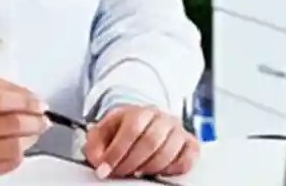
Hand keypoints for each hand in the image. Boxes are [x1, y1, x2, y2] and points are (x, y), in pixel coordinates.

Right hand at [0, 78, 50, 184]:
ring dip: (31, 137)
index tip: (39, 103)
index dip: (25, 100)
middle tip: (43, 118)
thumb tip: (30, 98)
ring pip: (13, 146)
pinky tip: (21, 146)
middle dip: (34, 120)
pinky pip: (8, 163)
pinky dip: (20, 153)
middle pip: (11, 124)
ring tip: (35, 131)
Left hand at [83, 104, 199, 178]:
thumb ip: (96, 144)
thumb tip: (98, 160)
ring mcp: (178, 130)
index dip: (117, 152)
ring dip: (149, 168)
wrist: (144, 125)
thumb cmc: (123, 131)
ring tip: (137, 172)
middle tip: (120, 173)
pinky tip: (159, 172)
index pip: (131, 129)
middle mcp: (162, 118)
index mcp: (139, 111)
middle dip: (131, 163)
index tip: (105, 169)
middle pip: (151, 141)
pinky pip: (187, 160)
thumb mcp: (104, 133)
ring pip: (168, 152)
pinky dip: (172, 170)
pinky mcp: (190, 144)